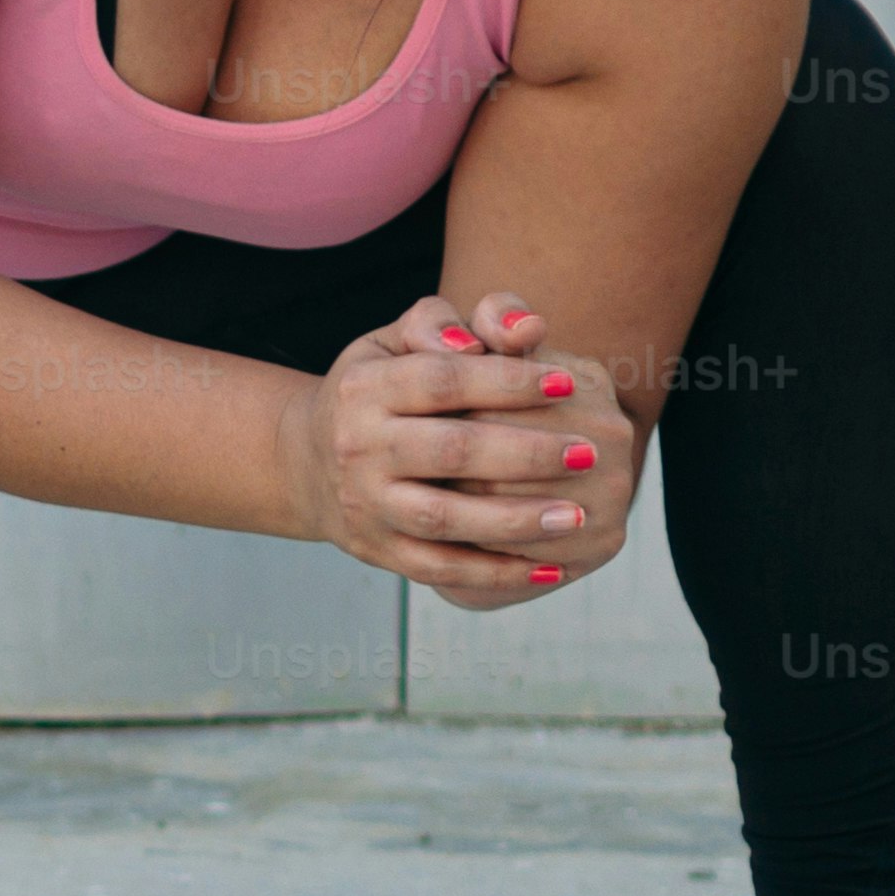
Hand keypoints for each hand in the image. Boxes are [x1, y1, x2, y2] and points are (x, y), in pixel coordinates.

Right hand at [284, 291, 632, 611]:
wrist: (305, 462)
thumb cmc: (378, 390)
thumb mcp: (396, 342)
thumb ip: (450, 322)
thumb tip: (522, 329)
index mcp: (366, 388)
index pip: (444, 380)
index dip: (508, 381)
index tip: (568, 383)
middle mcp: (359, 447)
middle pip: (451, 451)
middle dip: (526, 454)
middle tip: (588, 453)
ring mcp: (365, 504)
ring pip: (445, 518)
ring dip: (515, 520)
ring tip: (577, 516)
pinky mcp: (376, 550)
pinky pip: (438, 568)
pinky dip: (494, 573)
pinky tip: (549, 568)